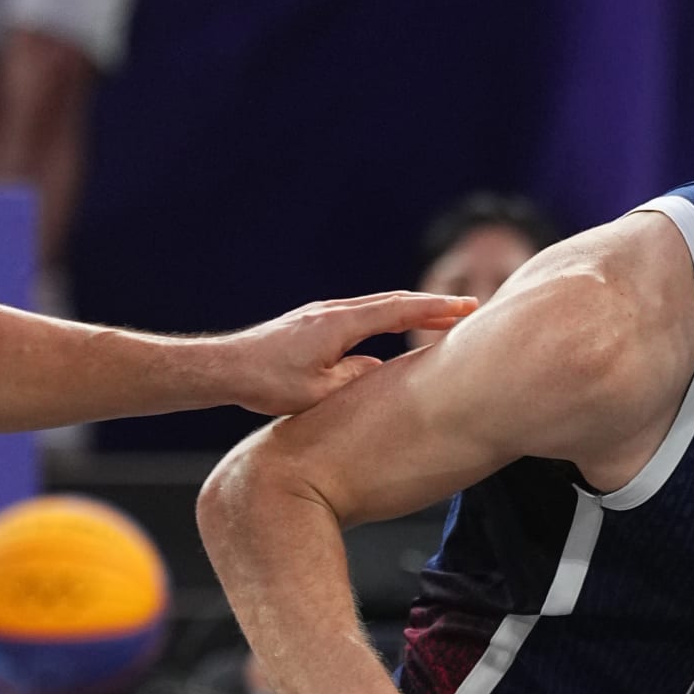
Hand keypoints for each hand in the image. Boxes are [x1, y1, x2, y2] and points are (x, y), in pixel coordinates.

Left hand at [222, 291, 475, 413]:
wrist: (225, 368)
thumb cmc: (267, 383)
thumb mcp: (319, 392)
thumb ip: (356, 378)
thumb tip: (379, 368)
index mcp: (340, 325)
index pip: (399, 311)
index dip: (436, 309)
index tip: (468, 309)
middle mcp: (333, 312)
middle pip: (393, 302)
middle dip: (432, 305)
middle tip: (468, 309)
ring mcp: (322, 314)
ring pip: (376, 307)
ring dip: (410, 310)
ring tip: (439, 318)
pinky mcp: (313, 323)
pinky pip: (360, 317)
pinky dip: (386, 318)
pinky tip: (392, 332)